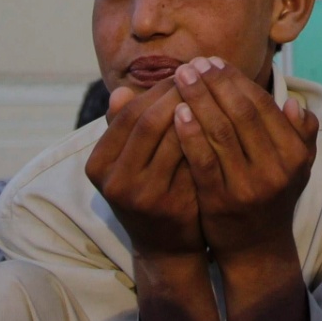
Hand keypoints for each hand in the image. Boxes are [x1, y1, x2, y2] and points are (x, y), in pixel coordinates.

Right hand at [85, 80, 204, 261]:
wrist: (166, 246)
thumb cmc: (148, 191)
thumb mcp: (128, 162)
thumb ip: (126, 128)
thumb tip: (121, 90)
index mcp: (98, 165)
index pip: (128, 113)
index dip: (156, 90)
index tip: (181, 73)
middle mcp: (115, 181)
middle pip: (149, 121)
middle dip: (178, 94)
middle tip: (202, 76)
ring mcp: (143, 196)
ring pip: (174, 138)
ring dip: (196, 109)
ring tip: (214, 91)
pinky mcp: (172, 205)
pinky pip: (193, 158)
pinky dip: (207, 136)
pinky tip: (223, 118)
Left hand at [167, 57, 317, 261]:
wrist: (256, 248)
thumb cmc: (274, 197)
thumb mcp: (298, 167)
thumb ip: (302, 134)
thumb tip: (294, 102)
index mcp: (294, 154)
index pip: (263, 105)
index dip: (237, 80)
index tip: (215, 62)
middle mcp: (275, 169)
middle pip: (241, 113)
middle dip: (215, 83)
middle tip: (194, 62)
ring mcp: (247, 186)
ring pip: (220, 132)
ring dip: (198, 99)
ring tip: (180, 77)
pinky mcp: (220, 201)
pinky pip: (203, 160)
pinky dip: (189, 133)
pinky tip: (177, 112)